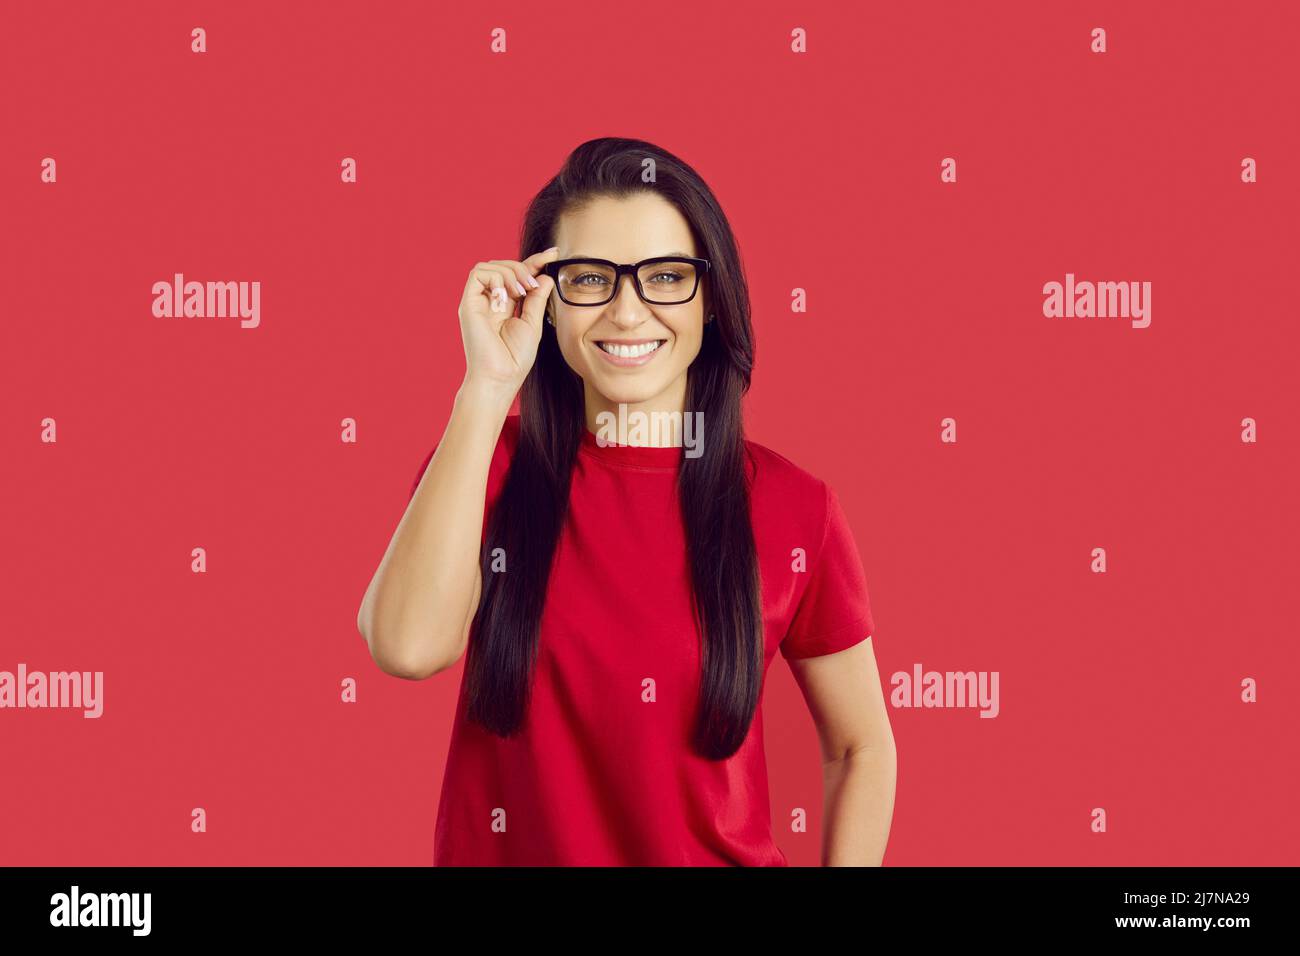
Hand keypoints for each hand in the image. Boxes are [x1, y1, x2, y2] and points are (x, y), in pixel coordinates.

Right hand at [457, 246, 559, 400]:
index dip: (535, 261)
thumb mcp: (533, 323)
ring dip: (510, 273)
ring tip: (521, 292)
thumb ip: (537, 299)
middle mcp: (490, 300)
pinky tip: (506, 297)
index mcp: (505, 305)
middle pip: (504, 266)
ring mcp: (478, 301)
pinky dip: (496, 279)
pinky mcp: (468, 304)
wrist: (500, 377)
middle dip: (523, 267)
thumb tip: (545, 276)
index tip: (553, 254)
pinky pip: (478, 274)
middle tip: (533, 285)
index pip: (518, 275)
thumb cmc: (515, 358)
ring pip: (490, 265)